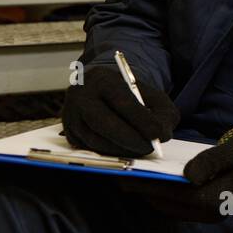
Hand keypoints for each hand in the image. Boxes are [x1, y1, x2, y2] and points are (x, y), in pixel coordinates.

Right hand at [62, 64, 179, 157]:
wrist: (104, 90)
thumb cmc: (132, 95)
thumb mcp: (152, 95)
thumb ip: (163, 112)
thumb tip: (163, 135)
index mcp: (103, 79)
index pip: (122, 102)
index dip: (141, 120)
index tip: (158, 134)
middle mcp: (81, 95)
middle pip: (103, 122)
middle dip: (129, 138)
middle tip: (149, 148)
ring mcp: (71, 114)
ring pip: (95, 139)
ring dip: (120, 149)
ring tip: (140, 149)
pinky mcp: (69, 131)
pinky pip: (88, 147)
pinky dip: (109, 152)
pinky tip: (125, 150)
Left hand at [121, 125, 232, 221]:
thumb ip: (212, 161)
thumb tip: (188, 176)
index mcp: (218, 198)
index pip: (174, 192)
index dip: (148, 184)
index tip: (125, 174)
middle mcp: (212, 212)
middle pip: (167, 202)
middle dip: (142, 189)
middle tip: (118, 174)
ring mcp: (209, 214)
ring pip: (169, 206)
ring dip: (148, 193)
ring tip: (128, 177)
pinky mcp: (205, 211)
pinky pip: (176, 205)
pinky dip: (160, 193)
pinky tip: (148, 180)